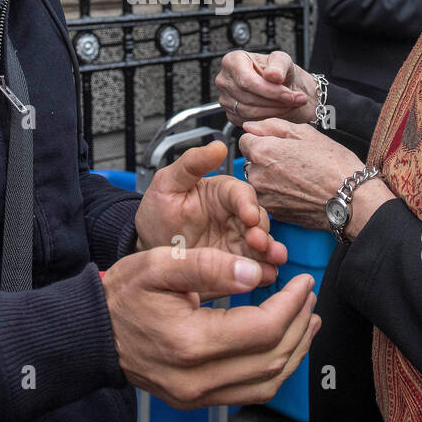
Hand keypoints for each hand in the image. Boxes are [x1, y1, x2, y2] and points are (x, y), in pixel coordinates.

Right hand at [102, 246, 320, 408]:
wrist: (93, 332)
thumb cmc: (123, 296)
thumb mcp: (159, 264)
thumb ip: (208, 265)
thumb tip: (253, 273)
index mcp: (190, 342)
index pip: (263, 328)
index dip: (291, 303)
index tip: (301, 281)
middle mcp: (197, 377)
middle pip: (272, 357)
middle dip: (299, 323)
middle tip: (308, 295)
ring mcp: (197, 394)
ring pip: (267, 382)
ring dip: (295, 350)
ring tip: (307, 321)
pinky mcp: (196, 398)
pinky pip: (249, 392)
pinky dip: (275, 369)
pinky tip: (283, 346)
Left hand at [134, 140, 285, 296]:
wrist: (148, 249)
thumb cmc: (158, 212)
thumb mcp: (167, 183)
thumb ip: (191, 163)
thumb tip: (217, 145)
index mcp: (221, 192)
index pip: (241, 194)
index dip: (248, 204)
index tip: (249, 216)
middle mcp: (234, 215)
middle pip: (258, 219)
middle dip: (262, 230)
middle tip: (258, 242)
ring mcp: (237, 240)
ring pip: (262, 243)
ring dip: (270, 251)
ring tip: (273, 260)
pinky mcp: (237, 263)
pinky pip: (255, 266)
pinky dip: (265, 270)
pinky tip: (268, 275)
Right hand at [216, 49, 315, 126]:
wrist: (280, 85)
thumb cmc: (277, 70)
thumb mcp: (282, 60)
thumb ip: (279, 65)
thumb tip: (273, 75)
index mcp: (233, 61)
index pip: (247, 80)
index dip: (270, 91)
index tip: (289, 95)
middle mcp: (225, 80)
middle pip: (248, 97)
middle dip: (275, 102)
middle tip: (295, 100)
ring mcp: (225, 99)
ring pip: (248, 111)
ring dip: (274, 111)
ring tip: (291, 105)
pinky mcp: (231, 114)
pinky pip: (248, 121)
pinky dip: (267, 119)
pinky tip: (280, 111)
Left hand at [240, 118, 393, 234]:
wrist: (352, 200)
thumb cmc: (334, 165)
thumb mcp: (306, 133)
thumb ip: (272, 126)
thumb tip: (251, 126)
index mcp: (263, 152)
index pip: (245, 140)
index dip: (263, 139)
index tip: (280, 144)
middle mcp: (257, 176)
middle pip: (250, 161)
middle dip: (265, 159)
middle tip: (293, 161)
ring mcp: (264, 197)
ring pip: (258, 180)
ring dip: (270, 177)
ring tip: (298, 178)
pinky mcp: (273, 213)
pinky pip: (268, 198)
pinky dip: (278, 194)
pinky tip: (298, 191)